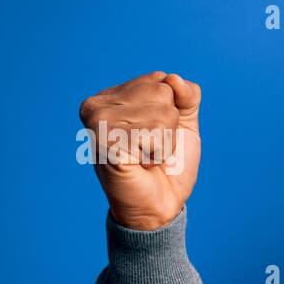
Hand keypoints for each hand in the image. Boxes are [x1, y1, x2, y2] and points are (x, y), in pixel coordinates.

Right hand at [79, 71, 201, 229]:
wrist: (161, 205)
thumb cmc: (170, 165)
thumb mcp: (184, 124)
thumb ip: (186, 96)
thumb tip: (172, 79)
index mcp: (113, 96)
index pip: (161, 80)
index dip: (173, 111)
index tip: (156, 134)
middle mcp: (98, 105)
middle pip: (162, 92)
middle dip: (169, 126)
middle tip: (151, 147)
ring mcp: (97, 122)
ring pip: (161, 112)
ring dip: (164, 142)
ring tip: (146, 156)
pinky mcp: (104, 142)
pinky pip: (154, 133)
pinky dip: (158, 152)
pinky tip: (141, 163)